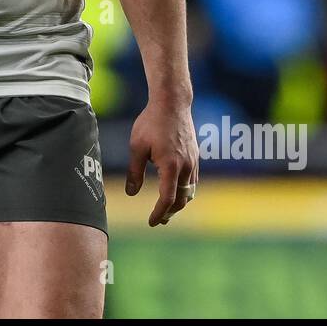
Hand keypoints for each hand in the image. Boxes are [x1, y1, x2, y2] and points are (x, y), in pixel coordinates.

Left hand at [126, 99, 198, 225]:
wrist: (172, 103)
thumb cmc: (151, 122)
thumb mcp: (137, 147)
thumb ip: (134, 172)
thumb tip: (131, 193)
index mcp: (171, 166)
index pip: (167, 199)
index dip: (159, 213)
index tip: (151, 222)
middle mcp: (186, 167)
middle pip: (181, 200)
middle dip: (170, 212)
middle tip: (159, 220)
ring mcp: (193, 161)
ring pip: (190, 191)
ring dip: (179, 203)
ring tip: (167, 210)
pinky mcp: (195, 156)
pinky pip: (193, 180)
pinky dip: (185, 191)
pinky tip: (176, 190)